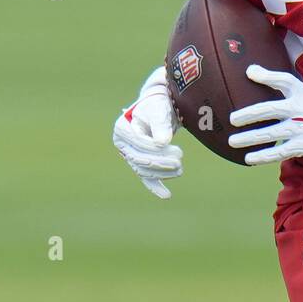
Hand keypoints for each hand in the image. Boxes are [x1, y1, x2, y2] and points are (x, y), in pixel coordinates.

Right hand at [113, 65, 182, 197]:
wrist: (159, 108)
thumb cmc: (157, 106)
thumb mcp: (159, 110)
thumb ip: (160, 124)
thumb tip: (162, 142)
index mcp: (122, 128)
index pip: (138, 142)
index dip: (155, 148)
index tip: (174, 148)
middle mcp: (122, 144)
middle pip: (140, 158)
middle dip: (160, 162)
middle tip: (180, 159)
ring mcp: (130, 155)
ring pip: (144, 170)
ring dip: (162, 173)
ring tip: (180, 169)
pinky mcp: (140, 163)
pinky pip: (146, 177)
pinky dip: (156, 186)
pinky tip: (166, 195)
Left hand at [228, 65, 302, 167]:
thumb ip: (294, 93)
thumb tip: (272, 84)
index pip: (283, 80)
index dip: (266, 76)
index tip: (250, 72)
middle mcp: (302, 110)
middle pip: (268, 109)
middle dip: (247, 114)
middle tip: (231, 119)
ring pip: (269, 134)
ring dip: (248, 138)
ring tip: (232, 141)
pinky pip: (279, 153)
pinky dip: (263, 156)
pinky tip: (249, 159)